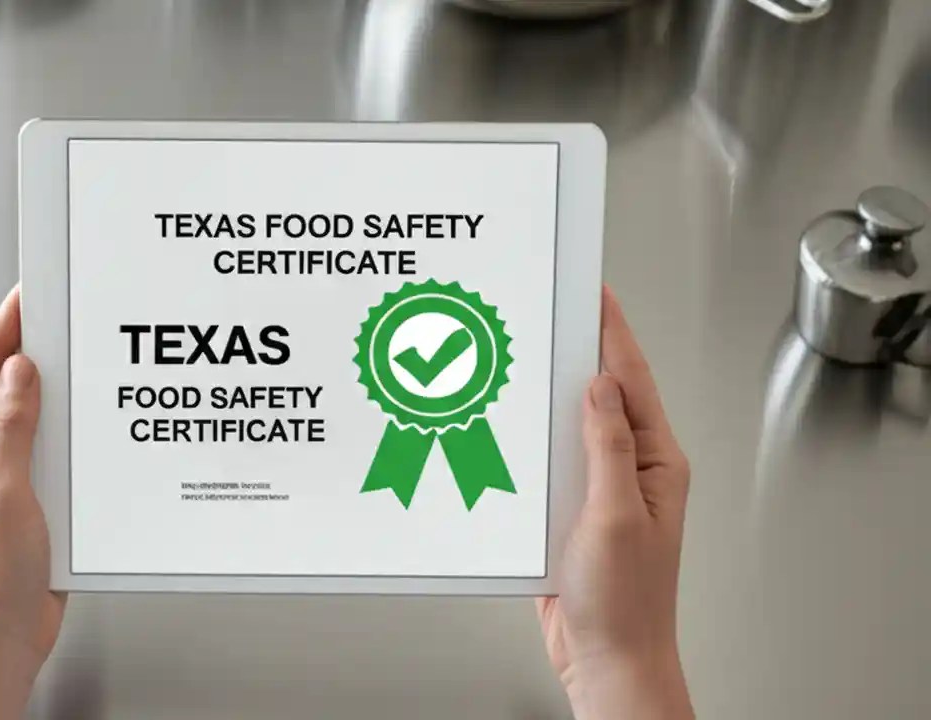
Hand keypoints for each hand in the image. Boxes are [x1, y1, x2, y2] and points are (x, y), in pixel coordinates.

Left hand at [0, 287, 64, 719]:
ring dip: (68, 401)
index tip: (34, 293)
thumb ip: (12, 427)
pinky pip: (60, 457)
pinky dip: (81, 441)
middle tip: (78, 321)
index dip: (10, 325)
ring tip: (96, 371)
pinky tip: (103, 434)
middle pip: (14, 387)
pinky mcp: (34, 503)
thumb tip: (21, 371)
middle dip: (46, 353)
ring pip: (42, 421)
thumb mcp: (1, 493)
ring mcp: (7, 479)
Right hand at [536, 288, 693, 719]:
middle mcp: (631, 469)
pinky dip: (533, 435)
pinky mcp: (573, 508)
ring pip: (573, 423)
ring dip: (550, 392)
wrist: (606, 659)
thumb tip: (601, 386)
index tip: (593, 291)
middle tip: (551, 308)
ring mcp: (601, 488)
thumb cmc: (625, 603)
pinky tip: (513, 422)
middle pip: (603, 393)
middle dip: (578, 348)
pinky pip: (553, 458)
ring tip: (527, 353)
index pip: (632, 380)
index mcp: (656, 462)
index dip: (611, 331)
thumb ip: (606, 446)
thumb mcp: (615, 515)